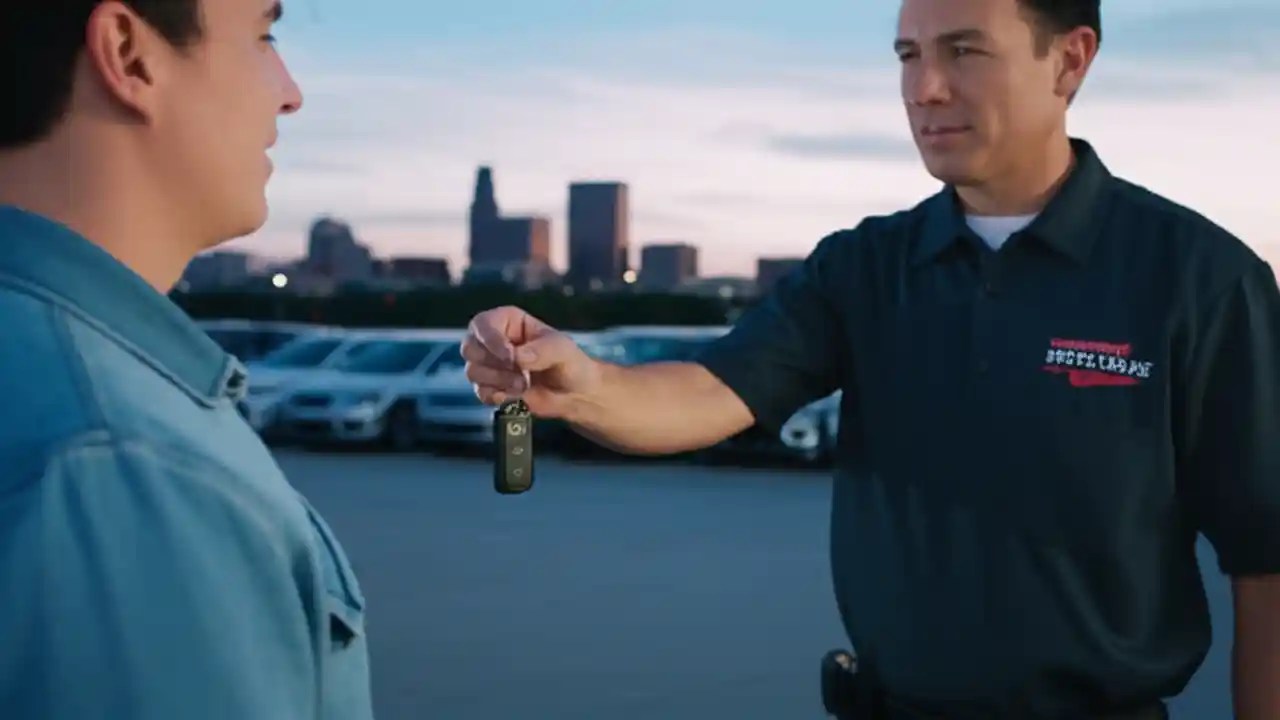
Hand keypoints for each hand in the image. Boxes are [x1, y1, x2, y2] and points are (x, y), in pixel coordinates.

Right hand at [461, 306, 601, 418]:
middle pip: (469, 348)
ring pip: (473, 371)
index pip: (482, 324)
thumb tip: (517, 358)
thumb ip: (541, 351)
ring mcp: (490, 365)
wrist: (574, 394)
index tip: (511, 359)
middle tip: (521, 375)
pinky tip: (516, 396)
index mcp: (507, 321)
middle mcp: (493, 340)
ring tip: (524, 386)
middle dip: (495, 365)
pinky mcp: (490, 387)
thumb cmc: (569, 362)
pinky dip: (497, 396)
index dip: (491, 341)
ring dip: (499, 382)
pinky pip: (480, 391)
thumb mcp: (561, 350)